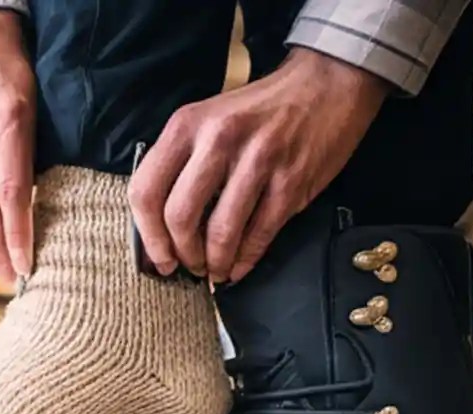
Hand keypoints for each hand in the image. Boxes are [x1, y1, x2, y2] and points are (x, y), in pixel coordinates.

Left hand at [128, 48, 388, 282]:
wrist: (325, 83)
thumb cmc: (260, 109)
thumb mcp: (207, 119)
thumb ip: (181, 163)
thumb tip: (161, 224)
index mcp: (187, 125)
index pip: (147, 190)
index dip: (148, 235)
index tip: (158, 257)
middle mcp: (218, 140)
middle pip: (180, 216)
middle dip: (182, 253)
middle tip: (188, 266)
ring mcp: (257, 160)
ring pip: (221, 231)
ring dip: (215, 263)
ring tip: (215, 271)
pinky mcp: (291, 180)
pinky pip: (260, 233)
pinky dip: (246, 260)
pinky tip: (239, 267)